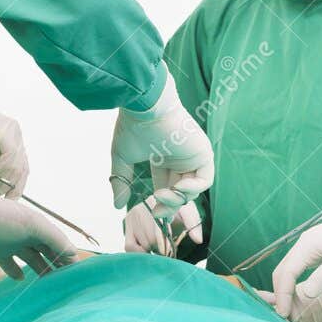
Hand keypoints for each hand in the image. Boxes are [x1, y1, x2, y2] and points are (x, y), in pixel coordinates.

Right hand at [0, 77, 28, 198]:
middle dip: (11, 189)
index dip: (13, 187)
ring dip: (1, 185)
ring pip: (17, 168)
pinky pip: (9, 161)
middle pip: (23, 169)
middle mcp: (17, 135)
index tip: (2, 202)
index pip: (21, 169)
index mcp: (13, 139)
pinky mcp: (5, 134)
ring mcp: (13, 133)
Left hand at [0, 168, 73, 279]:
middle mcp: (26, 234)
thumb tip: (73, 253)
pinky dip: (15, 272)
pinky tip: (21, 280)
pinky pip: (10, 265)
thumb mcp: (32, 224)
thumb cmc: (1, 217)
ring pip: (31, 259)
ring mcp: (12, 243)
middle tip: (66, 283)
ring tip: (49, 285)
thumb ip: (53, 238)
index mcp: (37, 225)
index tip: (78, 273)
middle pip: (46, 251)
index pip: (58, 242)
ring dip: (40, 270)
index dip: (68, 256)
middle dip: (56, 265)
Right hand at [109, 71, 214, 218]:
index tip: (155, 215)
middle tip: (158, 214)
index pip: (168, 186)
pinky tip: (177, 188)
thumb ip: (121, 181)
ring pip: (192, 189)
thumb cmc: (133, 126)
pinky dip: (192, 189)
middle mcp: (180, 157)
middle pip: (181, 191)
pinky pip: (205, 180)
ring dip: (177, 198)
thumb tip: (116, 205)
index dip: (164, 203)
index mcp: (164, 157)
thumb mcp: (123, 158)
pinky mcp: (203, 152)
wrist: (146, 107)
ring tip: (160, 195)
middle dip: (171, 206)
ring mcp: (193, 155)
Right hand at [123, 201, 201, 255]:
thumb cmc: (178, 212)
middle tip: (167, 248)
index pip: (160, 231)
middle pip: (152, 240)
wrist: (166, 206)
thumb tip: (198, 240)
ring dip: (152, 250)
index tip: (171, 250)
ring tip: (158, 246)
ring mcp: (131, 216)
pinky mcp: (125, 226)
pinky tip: (147, 250)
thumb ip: (194, 224)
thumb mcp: (188, 214)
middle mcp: (141, 207)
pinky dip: (139, 253)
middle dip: (161, 249)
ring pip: (142, 245)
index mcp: (156, 202)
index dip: (167, 244)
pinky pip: (129, 247)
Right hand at [271, 170, 321, 318]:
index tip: (284, 314)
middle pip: (283, 271)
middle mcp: (303, 244)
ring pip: (290, 270)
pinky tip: (302, 295)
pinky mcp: (317, 251)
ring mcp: (309, 247)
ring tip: (292, 310)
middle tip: (286, 316)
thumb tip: (307, 294)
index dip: (282, 294)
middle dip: (281, 293)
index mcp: (306, 245)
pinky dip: (296, 283)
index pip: (286, 273)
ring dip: (287, 290)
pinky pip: (299, 269)